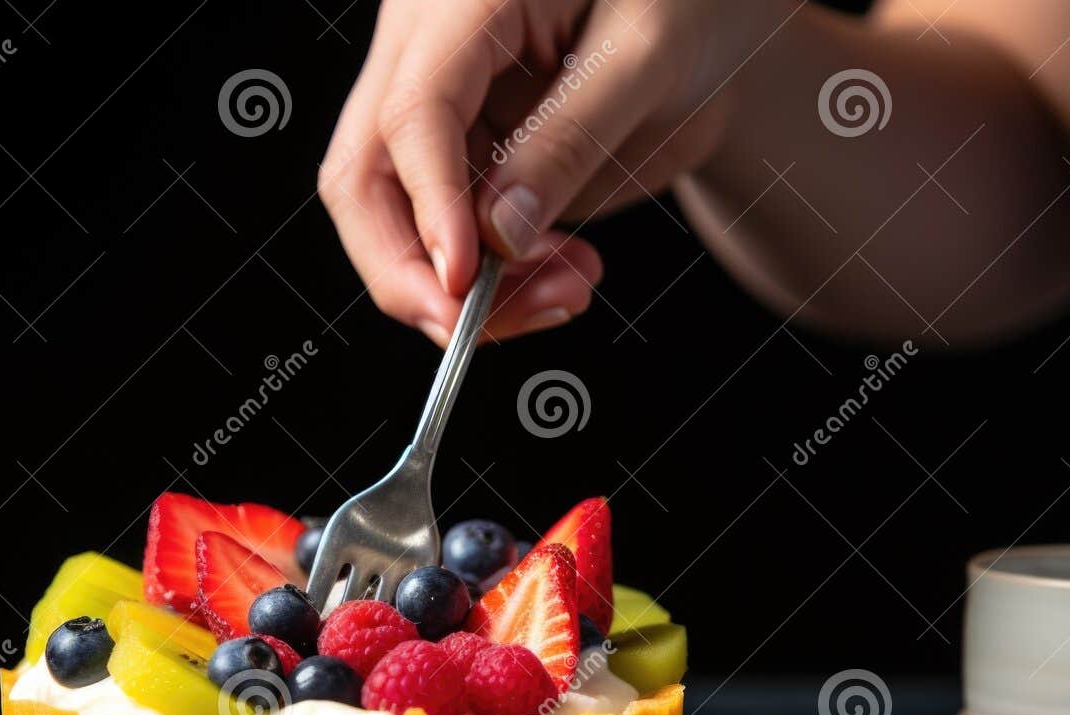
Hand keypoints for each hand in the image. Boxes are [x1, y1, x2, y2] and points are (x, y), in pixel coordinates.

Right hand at [318, 0, 769, 343]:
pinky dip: (489, 276)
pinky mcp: (458, 150)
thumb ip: (570, 141)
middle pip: (365, 178)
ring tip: (562, 293)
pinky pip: (443, 230)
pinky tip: (556, 276)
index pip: (412, 114)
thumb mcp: (646, 58)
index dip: (431, 208)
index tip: (464, 282)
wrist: (704, 8)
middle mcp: (426, 48)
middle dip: (410, 271)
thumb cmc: (684, 1)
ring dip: (460, 286)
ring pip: (394, 219)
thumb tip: (497, 237)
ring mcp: (435, 104)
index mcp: (462, 0)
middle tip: (475, 327)